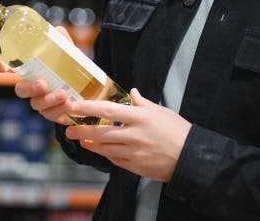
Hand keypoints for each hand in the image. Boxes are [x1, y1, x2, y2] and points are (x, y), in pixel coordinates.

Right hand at [0, 25, 73, 125]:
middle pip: (20, 90)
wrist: (92, 88)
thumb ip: (61, 38)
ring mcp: (41, 101)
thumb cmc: (72, 67)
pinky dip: (58, 110)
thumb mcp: (68, 51)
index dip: (1, 66)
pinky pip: (50, 114)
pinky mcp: (53, 113)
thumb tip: (56, 31)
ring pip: (36, 104)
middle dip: (29, 88)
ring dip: (49, 100)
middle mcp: (32, 86)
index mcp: (31, 69)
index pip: (10, 67)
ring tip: (64, 95)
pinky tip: (69, 104)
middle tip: (42, 83)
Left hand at [65, 88, 191, 182]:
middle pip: (101, 132)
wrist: (191, 157)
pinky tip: (99, 149)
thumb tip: (132, 92)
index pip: (108, 111)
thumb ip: (143, 103)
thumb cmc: (178, 131)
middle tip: (68, 128)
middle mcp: (135, 135)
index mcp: (141, 117)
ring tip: (81, 139)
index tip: (74, 106)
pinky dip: (105, 154)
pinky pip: (114, 159)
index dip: (88, 108)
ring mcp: (134, 152)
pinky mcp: (135, 166)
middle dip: (81, 130)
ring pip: (104, 148)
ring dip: (90, 143)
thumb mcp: (161, 111)